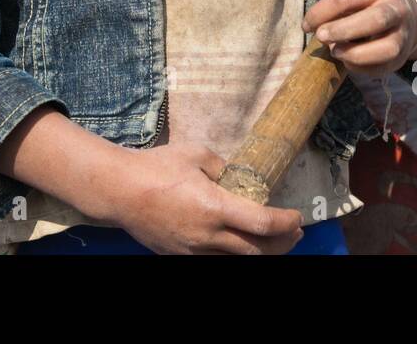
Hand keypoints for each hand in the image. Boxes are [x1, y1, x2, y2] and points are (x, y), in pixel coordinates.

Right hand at [102, 143, 304, 254]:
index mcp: (215, 206)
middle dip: (283, 244)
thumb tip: (236, 175)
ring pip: (238, 262)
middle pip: (258, 251)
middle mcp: (209, 235)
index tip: (296, 215)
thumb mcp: (196, 153)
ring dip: (262, 254)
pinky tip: (240, 246)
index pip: (263, 223)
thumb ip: (223, 166)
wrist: (120, 190)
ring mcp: (194, 250)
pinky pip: (215, 262)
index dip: (286, 222)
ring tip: (275, 243)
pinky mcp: (181, 257)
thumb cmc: (157, 167)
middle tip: (295, 233)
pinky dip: (235, 256)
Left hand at [301, 0, 416, 77]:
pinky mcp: (401, 57)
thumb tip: (312, 27)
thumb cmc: (370, 5)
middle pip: (375, 20)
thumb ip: (336, 8)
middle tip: (320, 36)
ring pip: (386, 48)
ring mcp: (402, 35)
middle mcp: (396, 10)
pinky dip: (359, 67)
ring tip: (335, 52)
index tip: (307, 25)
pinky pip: (381, 67)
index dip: (321, 12)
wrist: (411, 15)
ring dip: (355, 53)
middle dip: (343, 30)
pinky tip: (347, 61)